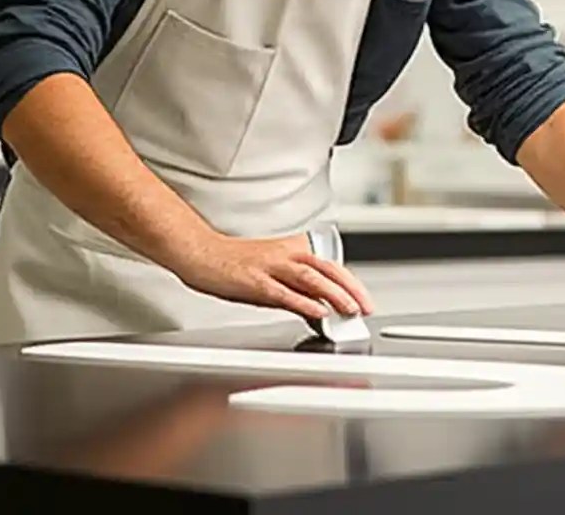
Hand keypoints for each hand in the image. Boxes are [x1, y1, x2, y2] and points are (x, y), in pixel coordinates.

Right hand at [174, 233, 374, 320]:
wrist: (199, 253)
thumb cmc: (232, 263)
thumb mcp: (271, 274)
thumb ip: (296, 289)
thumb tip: (319, 309)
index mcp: (292, 251)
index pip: (330, 266)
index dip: (350, 283)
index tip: (363, 300)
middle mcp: (286, 255)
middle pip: (328, 269)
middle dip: (351, 289)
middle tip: (365, 308)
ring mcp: (271, 267)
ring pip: (311, 278)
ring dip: (334, 294)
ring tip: (350, 310)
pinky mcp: (255, 281)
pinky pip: (285, 293)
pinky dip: (304, 302)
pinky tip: (317, 312)